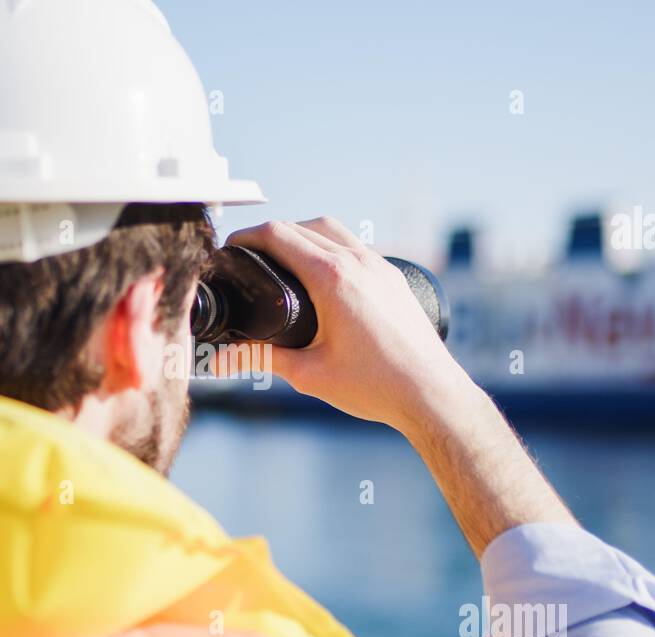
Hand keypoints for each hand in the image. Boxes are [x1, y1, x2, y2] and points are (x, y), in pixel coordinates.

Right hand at [224, 217, 471, 431]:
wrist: (430, 393)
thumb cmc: (376, 386)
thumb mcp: (309, 374)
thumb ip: (263, 360)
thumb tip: (224, 358)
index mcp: (332, 279)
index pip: (279, 235)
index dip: (247, 236)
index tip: (231, 249)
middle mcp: (358, 262)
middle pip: (303, 226)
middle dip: (270, 234)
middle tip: (250, 256)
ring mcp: (379, 267)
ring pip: (332, 230)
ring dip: (303, 235)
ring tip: (282, 261)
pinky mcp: (393, 277)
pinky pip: (355, 247)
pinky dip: (331, 248)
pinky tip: (322, 275)